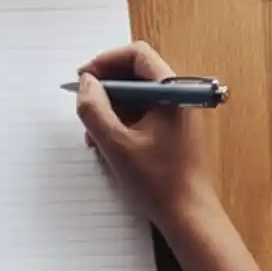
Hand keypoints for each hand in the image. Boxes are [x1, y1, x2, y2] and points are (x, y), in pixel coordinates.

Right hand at [75, 41, 216, 228]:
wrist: (188, 216)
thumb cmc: (158, 182)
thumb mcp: (116, 144)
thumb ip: (94, 110)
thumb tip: (85, 83)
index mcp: (171, 91)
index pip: (136, 54)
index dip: (105, 61)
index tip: (83, 79)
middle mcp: (176, 96)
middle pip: (134, 72)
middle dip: (105, 87)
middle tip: (83, 105)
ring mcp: (174, 112)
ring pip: (134, 94)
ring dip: (110, 107)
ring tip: (93, 134)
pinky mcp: (170, 129)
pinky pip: (140, 112)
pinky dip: (120, 121)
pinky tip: (107, 144)